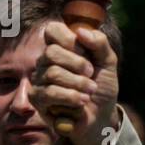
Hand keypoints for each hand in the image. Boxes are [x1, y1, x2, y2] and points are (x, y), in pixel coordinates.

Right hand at [31, 21, 119, 144]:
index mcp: (61, 47)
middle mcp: (45, 61)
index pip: (52, 30)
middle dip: (78, 64)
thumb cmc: (101, 86)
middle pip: (52, 52)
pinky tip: (81, 102)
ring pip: (53, 73)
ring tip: (90, 91)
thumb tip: (81, 32)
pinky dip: (71, 97)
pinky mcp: (37, 98)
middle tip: (91, 74)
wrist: (101, 115)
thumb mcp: (108, 62)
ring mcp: (38, 79)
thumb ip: (100, 43)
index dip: (69, 39)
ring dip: (79, 84)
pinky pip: (49, 92)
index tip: (86, 52)